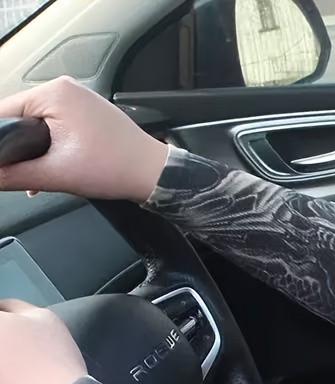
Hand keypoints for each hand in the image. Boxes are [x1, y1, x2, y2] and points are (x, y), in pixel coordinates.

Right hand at [0, 76, 168, 203]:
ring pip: (39, 125)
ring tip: (40, 176)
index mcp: (55, 93)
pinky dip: (51, 148)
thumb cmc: (118, 168)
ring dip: (34, 151)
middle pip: (20, 118)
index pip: (3, 112)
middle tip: (21, 175)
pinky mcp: (88, 115)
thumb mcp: (57, 174)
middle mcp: (66, 90)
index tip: (2, 163)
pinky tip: (53, 168)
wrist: (154, 175)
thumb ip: (14, 174)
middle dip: (17, 148)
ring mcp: (79, 101)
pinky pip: (56, 128)